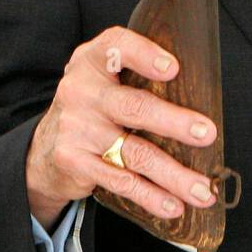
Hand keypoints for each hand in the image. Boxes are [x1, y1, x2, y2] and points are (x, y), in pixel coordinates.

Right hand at [25, 26, 218, 229]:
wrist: (44, 147)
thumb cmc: (96, 105)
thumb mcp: (107, 77)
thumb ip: (139, 74)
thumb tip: (204, 92)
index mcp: (94, 60)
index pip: (117, 46)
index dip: (144, 55)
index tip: (174, 69)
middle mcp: (82, 90)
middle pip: (134, 107)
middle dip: (174, 122)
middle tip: (207, 134)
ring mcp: (76, 127)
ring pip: (134, 152)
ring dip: (173, 174)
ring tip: (202, 189)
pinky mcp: (74, 161)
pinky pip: (120, 181)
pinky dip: (150, 196)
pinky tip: (174, 205)